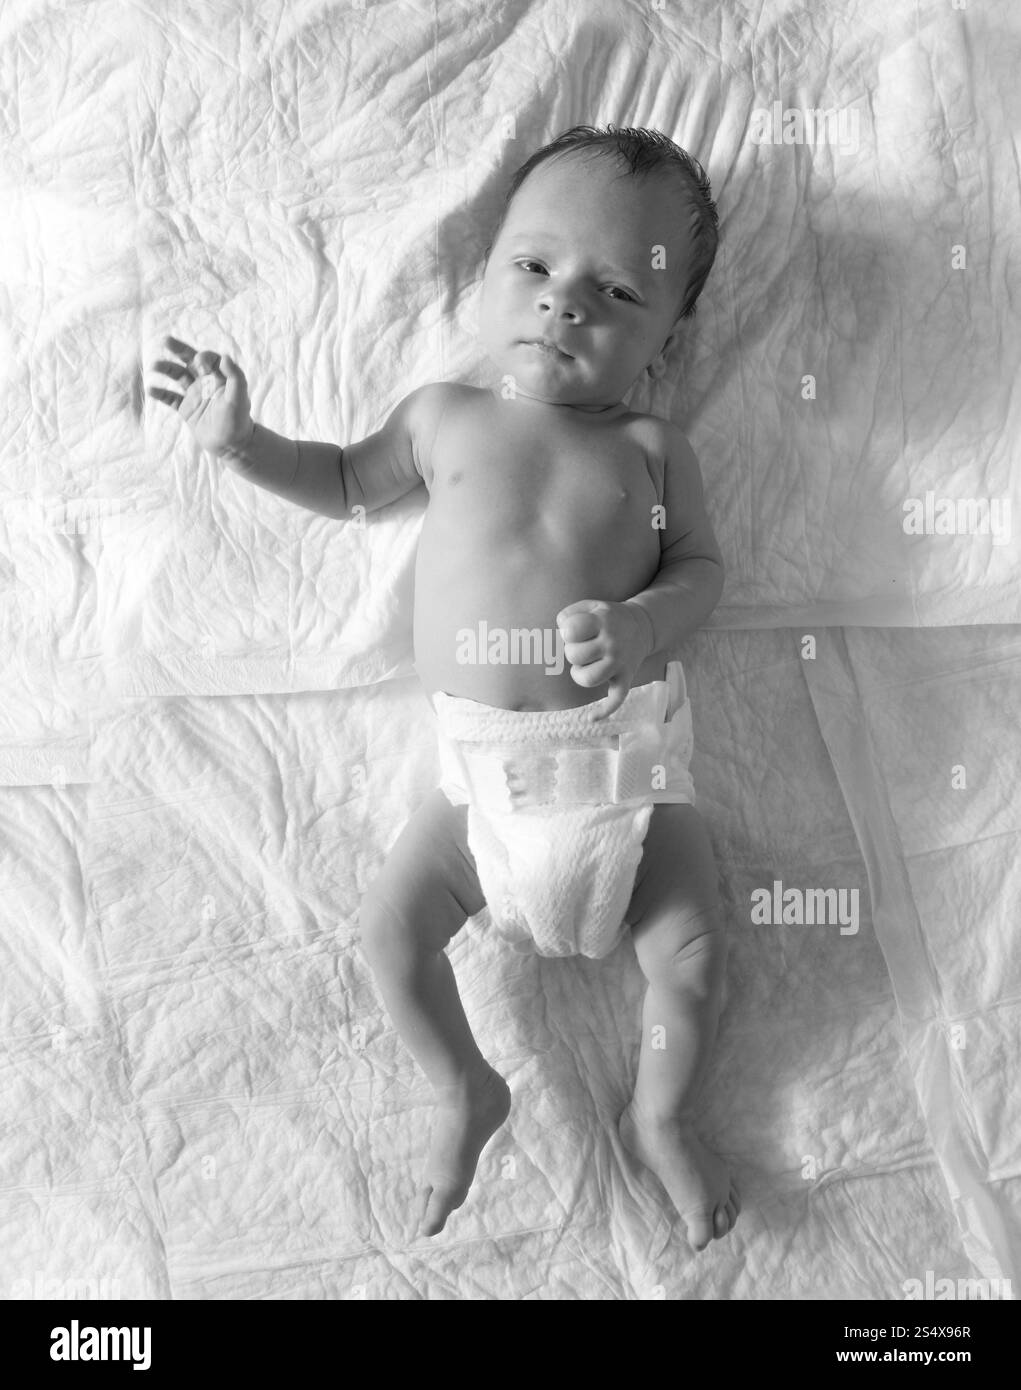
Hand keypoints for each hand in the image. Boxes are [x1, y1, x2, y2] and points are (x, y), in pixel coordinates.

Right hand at [146, 335, 253, 454]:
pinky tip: (151, 389)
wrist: (231, 445)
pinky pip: (170, 398)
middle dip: (178, 350)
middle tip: (166, 341)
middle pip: (189, 361)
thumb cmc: (238, 421)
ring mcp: (194, 395)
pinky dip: (161, 393)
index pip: (208, 358)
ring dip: (166, 369)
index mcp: (219, 377)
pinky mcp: (186, 409)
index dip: (203, 357)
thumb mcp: (239, 398)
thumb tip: (225, 356)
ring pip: (177, 376)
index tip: (199, 362)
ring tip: (154, 366)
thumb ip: (235, 377)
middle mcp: (206, 382)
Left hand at [556, 599, 654, 718]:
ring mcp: (620, 663)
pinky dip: (604, 711)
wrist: (643, 626)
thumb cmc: (608, 618)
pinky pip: (616, 699)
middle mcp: (612, 644)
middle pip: (574, 656)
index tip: (575, 630)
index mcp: (602, 622)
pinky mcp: (626, 678)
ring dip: (579, 673)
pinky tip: (591, 718)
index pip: (570, 631)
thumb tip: (560, 630)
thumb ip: (569, 614)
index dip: (566, 632)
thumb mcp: (591, 605)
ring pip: (587, 679)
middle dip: (572, 651)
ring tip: (584, 666)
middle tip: (583, 646)